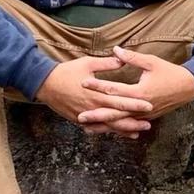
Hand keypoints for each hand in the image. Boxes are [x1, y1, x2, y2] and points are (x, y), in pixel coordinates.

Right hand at [36, 57, 152, 136]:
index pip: (120, 101)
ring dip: (123, 131)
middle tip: (148, 125)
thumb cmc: (66, 71)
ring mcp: (85, 116)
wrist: (44, 84)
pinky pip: (96, 128)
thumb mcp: (87, 63)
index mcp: (96, 94)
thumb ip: (106, 63)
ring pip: (107, 127)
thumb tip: (122, 59)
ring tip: (137, 133)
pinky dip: (107, 132)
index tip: (149, 106)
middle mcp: (92, 108)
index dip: (135, 105)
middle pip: (116, 119)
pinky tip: (116, 134)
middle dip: (133, 123)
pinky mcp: (79, 120)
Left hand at [79, 46, 193, 128]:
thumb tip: (116, 50)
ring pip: (121, 122)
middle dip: (96, 115)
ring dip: (104, 124)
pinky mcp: (147, 118)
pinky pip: (129, 124)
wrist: (189, 87)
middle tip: (80, 116)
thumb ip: (132, 57)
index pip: (114, 89)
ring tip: (88, 127)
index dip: (97, 85)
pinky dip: (116, 127)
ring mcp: (144, 115)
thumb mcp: (151, 62)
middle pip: (114, 112)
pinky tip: (106, 129)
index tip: (83, 83)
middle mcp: (141, 107)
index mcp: (140, 92)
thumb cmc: (170, 72)